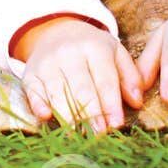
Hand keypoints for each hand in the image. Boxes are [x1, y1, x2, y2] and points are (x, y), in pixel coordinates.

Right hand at [16, 17, 143, 133]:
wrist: (56, 32)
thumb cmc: (93, 50)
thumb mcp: (115, 53)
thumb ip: (129, 76)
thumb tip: (136, 102)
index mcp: (95, 47)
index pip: (105, 79)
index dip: (111, 103)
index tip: (117, 124)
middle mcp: (69, 53)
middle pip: (81, 88)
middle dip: (91, 114)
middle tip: (99, 135)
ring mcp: (47, 62)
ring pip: (58, 92)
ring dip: (68, 115)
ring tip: (78, 135)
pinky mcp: (30, 73)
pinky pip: (33, 90)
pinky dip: (38, 103)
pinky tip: (45, 116)